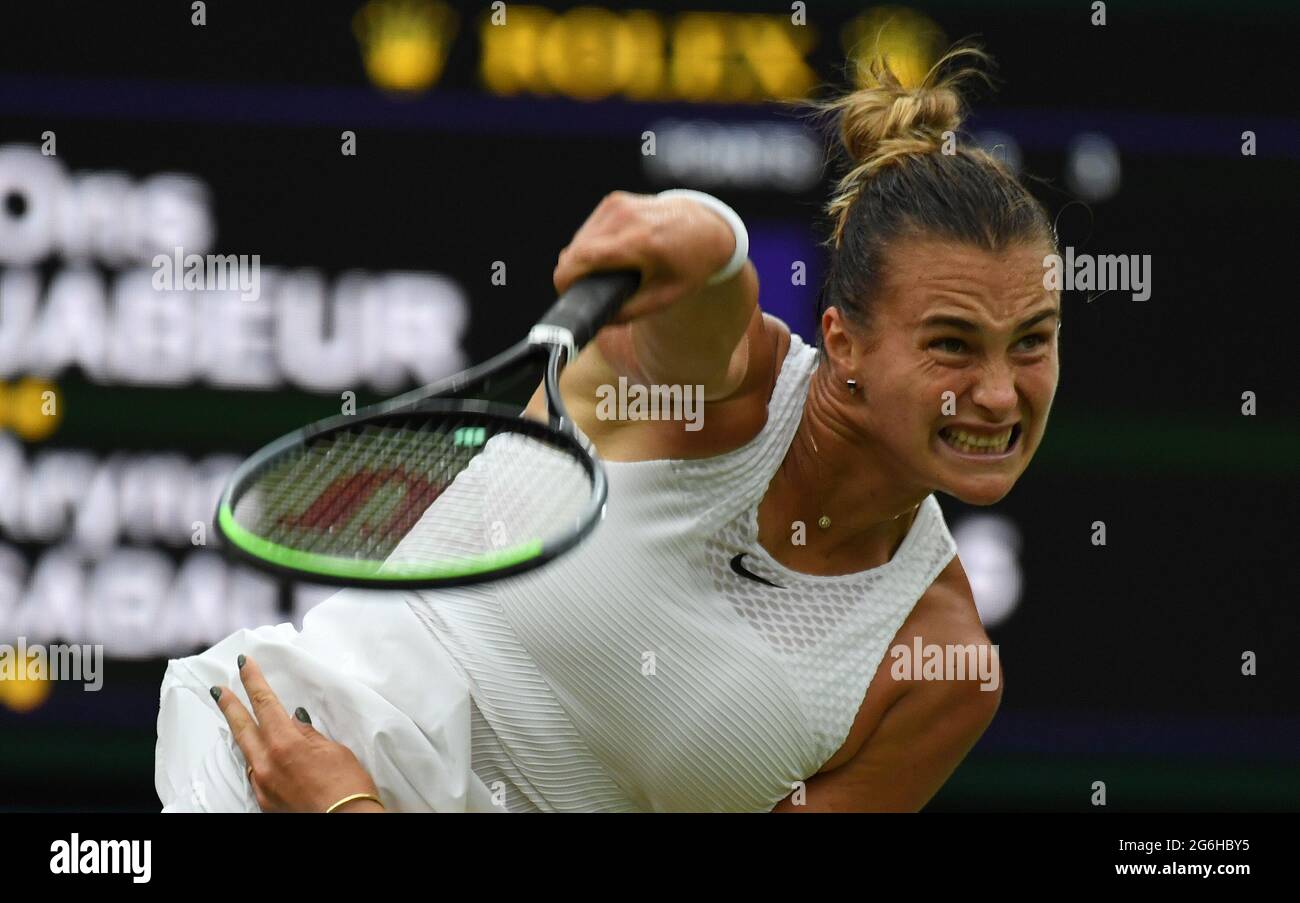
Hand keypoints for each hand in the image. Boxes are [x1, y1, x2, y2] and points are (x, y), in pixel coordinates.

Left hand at [211, 654, 383, 812]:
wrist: (347, 823)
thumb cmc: (348, 787)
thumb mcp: (333, 751)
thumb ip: (309, 735)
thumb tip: (295, 722)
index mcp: (285, 743)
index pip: (264, 703)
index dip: (252, 680)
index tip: (243, 664)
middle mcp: (266, 763)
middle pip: (241, 726)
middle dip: (229, 704)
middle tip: (218, 689)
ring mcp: (262, 784)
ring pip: (246, 751)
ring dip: (241, 732)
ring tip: (238, 718)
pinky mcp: (265, 801)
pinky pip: (254, 773)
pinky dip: (256, 758)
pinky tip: (262, 754)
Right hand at [553, 190, 735, 322]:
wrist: (707, 229)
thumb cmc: (688, 267)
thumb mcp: (665, 297)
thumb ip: (629, 311)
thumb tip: (597, 320)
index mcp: (640, 242)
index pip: (584, 257)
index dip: (566, 278)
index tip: (564, 293)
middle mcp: (626, 217)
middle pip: (576, 249)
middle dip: (572, 272)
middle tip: (582, 291)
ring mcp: (618, 205)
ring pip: (579, 238)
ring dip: (580, 258)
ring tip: (597, 276)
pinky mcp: (614, 201)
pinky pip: (589, 228)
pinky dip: (590, 244)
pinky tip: (606, 256)